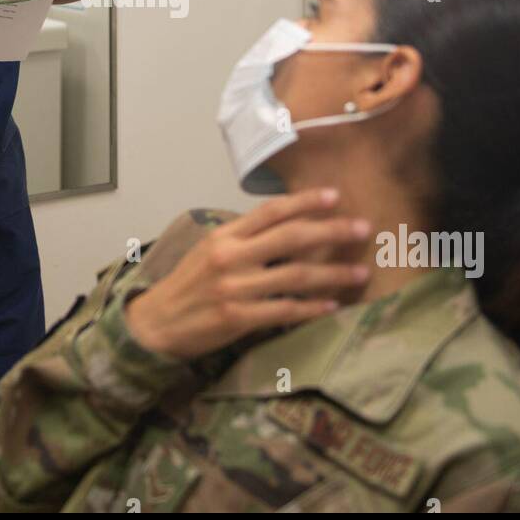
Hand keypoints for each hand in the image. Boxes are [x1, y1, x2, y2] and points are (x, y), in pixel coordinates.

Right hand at [123, 188, 370, 360]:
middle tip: (363, 229)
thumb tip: (288, 226)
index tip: (335, 196)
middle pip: (292, 238)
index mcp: (224, 235)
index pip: (271, 211)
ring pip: (296, 275)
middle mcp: (230, 256)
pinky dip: (312, 308)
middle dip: (332, 231)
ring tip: (360, 272)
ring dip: (333, 273)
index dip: (305, 201)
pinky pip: (285, 310)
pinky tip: (332, 305)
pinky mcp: (238, 318)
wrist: (157, 323)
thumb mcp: (209, 249)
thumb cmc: (188, 284)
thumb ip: (244, 238)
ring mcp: (234, 288)